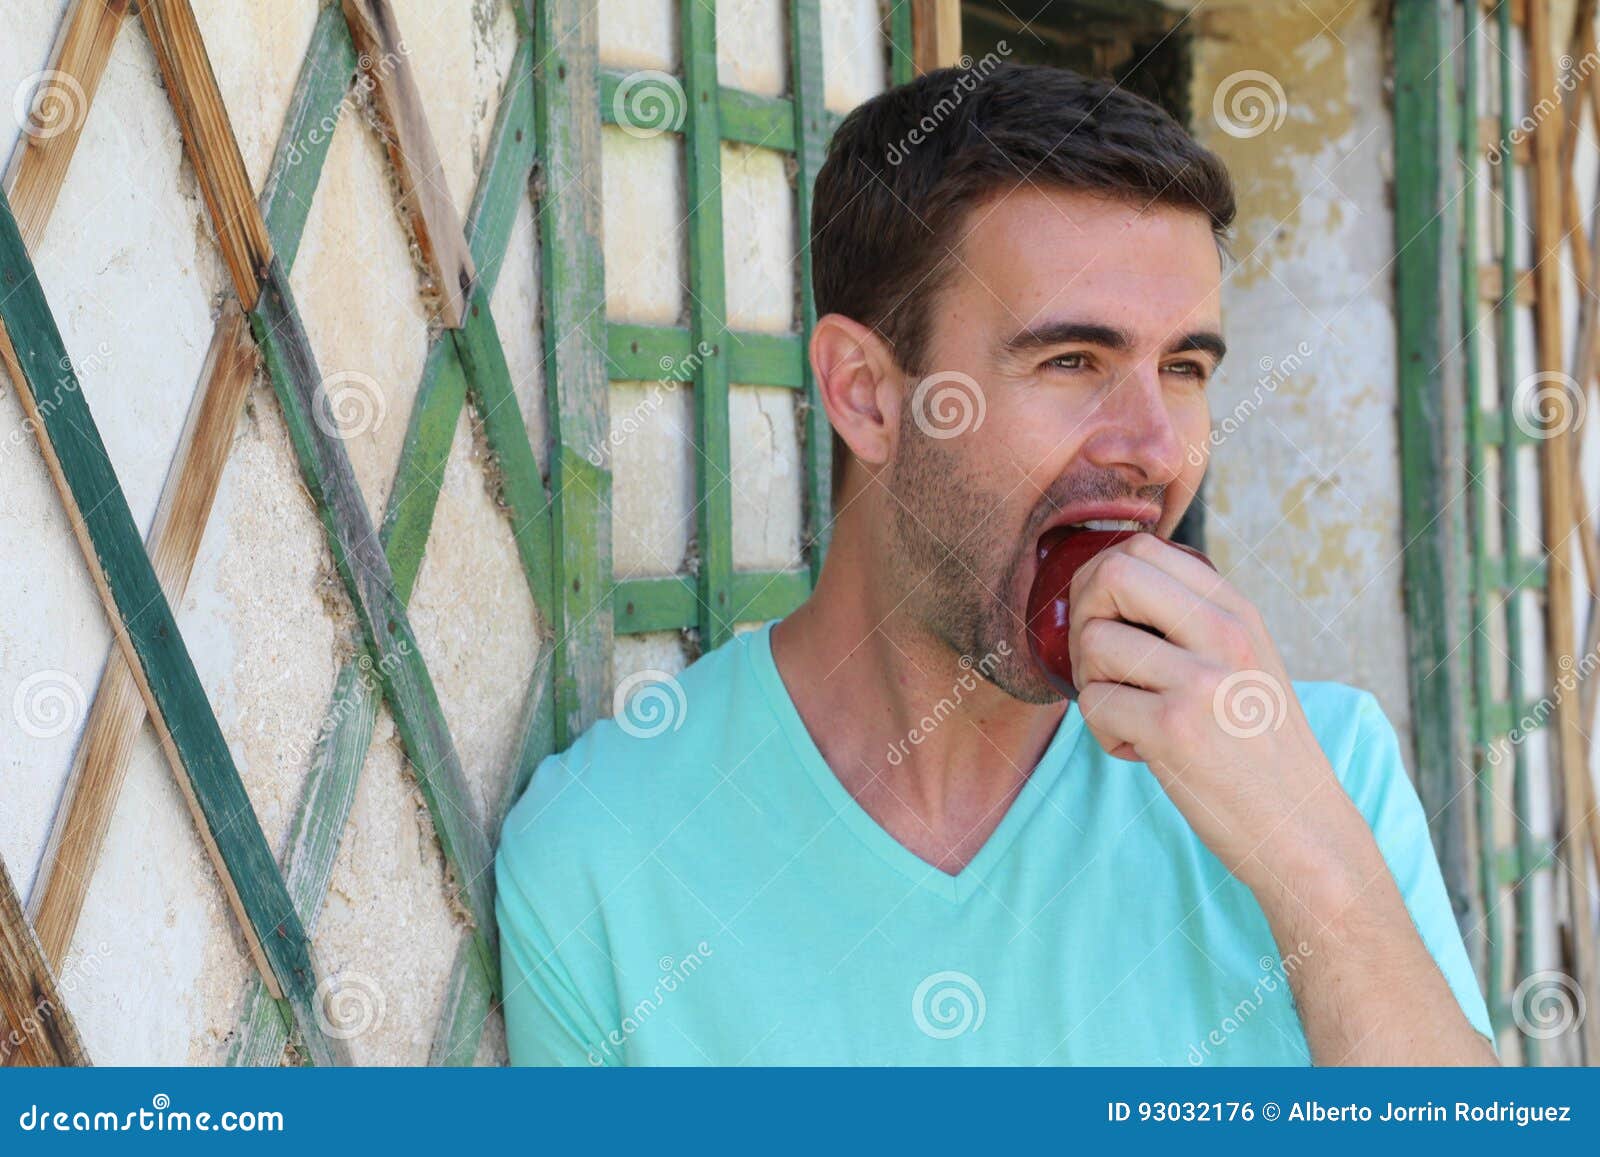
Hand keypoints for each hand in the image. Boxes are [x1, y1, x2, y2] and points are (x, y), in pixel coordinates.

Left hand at [1066, 533, 1367, 891]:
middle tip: (1101, 664)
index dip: (1101, 580)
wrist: (1301, 827)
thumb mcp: (1244, 661)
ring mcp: (1200, 679)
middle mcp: (1224, 633)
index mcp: (1237, 609)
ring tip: (1126, 712)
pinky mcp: (1173, 729)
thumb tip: (1105, 584)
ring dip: (1090, 682)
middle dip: (1082, 616)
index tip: (1108, 623)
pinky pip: (1093, 704)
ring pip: (1091, 642)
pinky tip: (1137, 748)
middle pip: (1110, 574)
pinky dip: (1101, 731)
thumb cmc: (1258, 746)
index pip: (1142, 547)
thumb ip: (1191, 619)